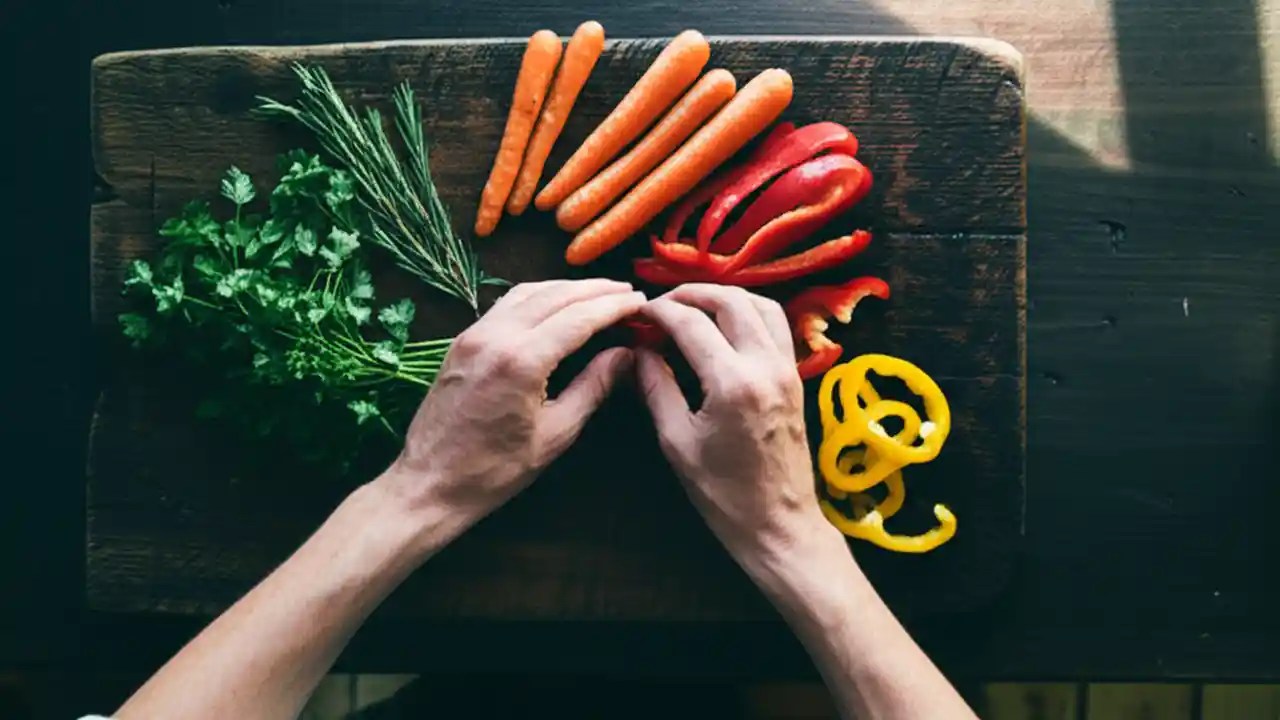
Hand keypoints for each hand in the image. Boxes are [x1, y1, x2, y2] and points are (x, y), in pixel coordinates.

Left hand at [382, 279, 644, 523]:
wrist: (429, 483)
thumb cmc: (495, 470)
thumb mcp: (555, 434)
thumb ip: (593, 387)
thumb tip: (626, 355)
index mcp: (521, 360)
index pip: (579, 317)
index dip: (613, 306)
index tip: (641, 301)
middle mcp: (495, 336)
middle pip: (555, 295)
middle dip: (595, 290)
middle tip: (628, 292)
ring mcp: (474, 334)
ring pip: (528, 292)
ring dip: (566, 288)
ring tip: (598, 294)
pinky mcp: (462, 341)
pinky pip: (506, 305)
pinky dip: (538, 297)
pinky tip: (556, 304)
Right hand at [636, 284, 831, 563]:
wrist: (779, 524)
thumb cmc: (723, 494)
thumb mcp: (677, 443)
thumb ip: (657, 388)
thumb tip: (639, 350)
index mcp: (733, 383)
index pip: (691, 324)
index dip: (660, 312)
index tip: (638, 314)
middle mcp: (766, 366)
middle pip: (731, 301)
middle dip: (692, 294)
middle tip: (663, 305)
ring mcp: (788, 369)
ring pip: (761, 304)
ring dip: (725, 297)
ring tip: (694, 307)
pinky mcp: (796, 378)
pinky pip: (777, 325)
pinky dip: (750, 312)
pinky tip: (726, 325)